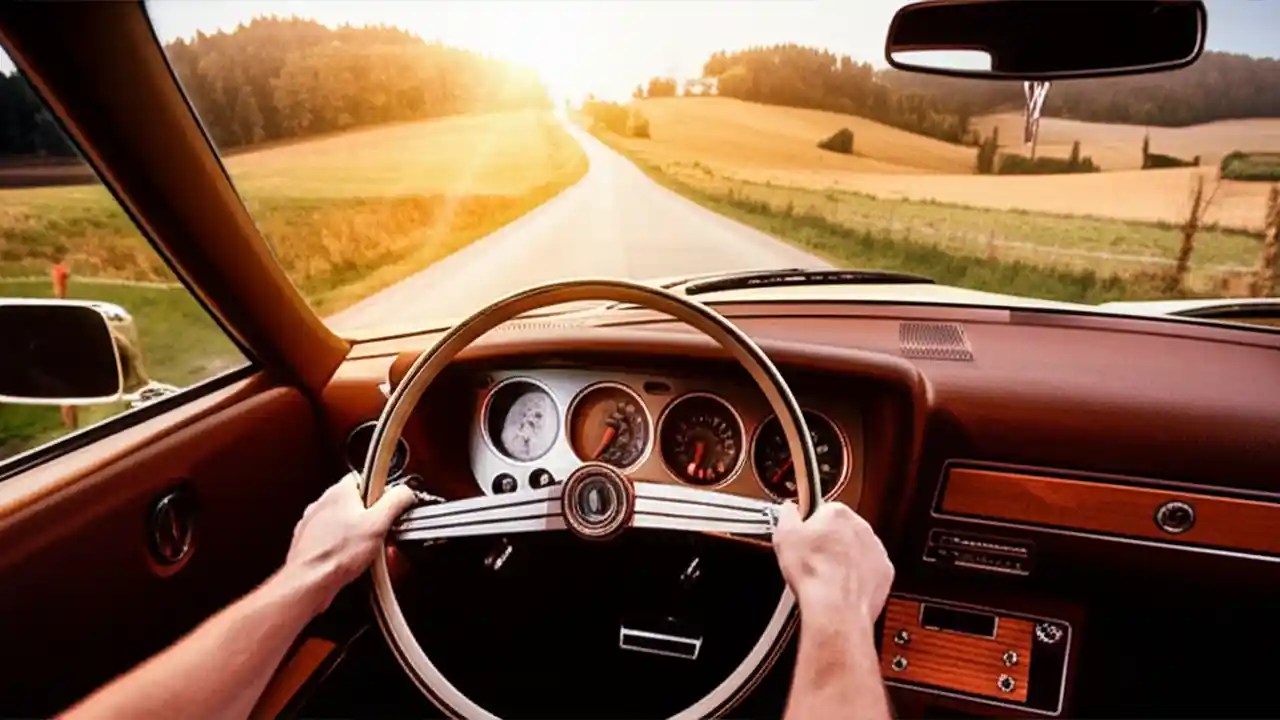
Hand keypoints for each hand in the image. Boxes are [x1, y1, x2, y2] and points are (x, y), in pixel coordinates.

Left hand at [283, 473, 415, 612]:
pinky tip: (351, 561)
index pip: (367, 478)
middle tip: (380, 536)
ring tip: (367, 553)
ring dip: (359, 536)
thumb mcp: (378, 524)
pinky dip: (344, 549)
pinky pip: (334, 540)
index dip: (382, 493)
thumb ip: (396, 501)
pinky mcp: (310, 543)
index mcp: (340, 491)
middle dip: (373, 521)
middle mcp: (323, 503)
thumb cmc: (337, 554)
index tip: (389, 508)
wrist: (309, 582)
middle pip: (357, 504)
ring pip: (345, 524)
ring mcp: (313, 523)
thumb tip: (406, 491)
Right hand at [773, 501, 893, 623]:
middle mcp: (861, 527)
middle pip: (842, 529)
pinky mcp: (884, 572)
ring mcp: (876, 550)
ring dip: (845, 559)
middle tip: (813, 560)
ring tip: (826, 577)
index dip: (810, 525)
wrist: (835, 608)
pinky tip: (841, 587)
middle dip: (829, 542)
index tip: (803, 537)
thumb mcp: (783, 536)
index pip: (823, 509)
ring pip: (857, 549)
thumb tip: (789, 509)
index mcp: (838, 513)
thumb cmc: (813, 574)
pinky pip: (869, 570)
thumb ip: (787, 515)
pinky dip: (858, 577)